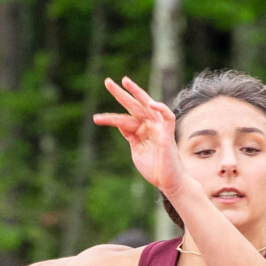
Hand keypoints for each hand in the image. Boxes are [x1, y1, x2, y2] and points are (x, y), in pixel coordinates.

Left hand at [94, 76, 185, 196]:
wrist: (168, 183)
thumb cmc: (155, 169)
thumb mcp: (137, 151)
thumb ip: (130, 136)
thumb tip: (120, 123)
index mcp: (141, 131)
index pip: (124, 119)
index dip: (110, 118)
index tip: (97, 119)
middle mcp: (149, 126)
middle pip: (134, 106)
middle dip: (121, 94)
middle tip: (107, 82)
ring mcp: (159, 128)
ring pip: (148, 106)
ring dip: (137, 93)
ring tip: (125, 82)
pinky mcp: (168, 133)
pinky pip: (167, 116)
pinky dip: (161, 108)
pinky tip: (150, 103)